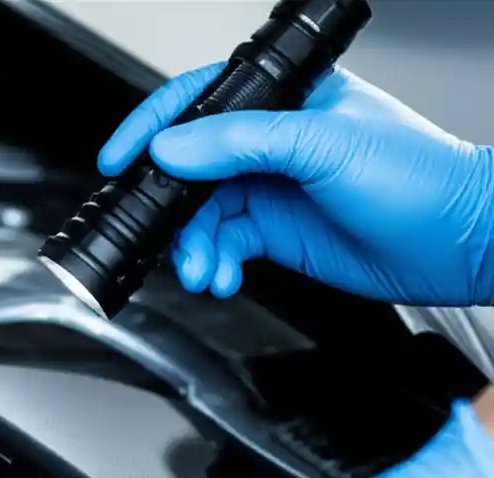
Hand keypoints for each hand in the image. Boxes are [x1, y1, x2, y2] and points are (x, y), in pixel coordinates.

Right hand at [99, 63, 493, 305]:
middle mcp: (271, 142)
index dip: (152, 127)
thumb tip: (171, 147)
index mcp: (283, 100)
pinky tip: (222, 277)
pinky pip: (224, 246)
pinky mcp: (276, 232)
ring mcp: (272, 188)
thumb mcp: (322, 146)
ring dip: (194, 247)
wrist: (462, 244)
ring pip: (202, 215)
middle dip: (172, 209)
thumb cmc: (419, 178)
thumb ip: (239, 143)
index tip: (119, 158)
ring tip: (205, 271)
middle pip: (190, 169)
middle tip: (163, 235)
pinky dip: (215, 264)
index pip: (198, 100)